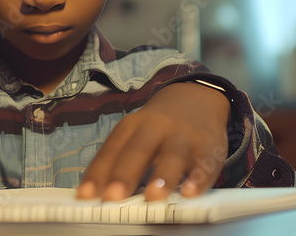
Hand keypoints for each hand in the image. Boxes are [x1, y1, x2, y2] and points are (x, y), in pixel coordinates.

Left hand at [76, 81, 230, 201]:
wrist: (197, 98)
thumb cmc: (158, 126)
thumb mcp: (136, 132)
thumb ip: (121, 159)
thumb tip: (99, 193)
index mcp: (132, 125)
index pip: (112, 149)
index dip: (98, 172)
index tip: (85, 195)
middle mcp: (157, 128)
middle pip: (139, 150)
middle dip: (125, 173)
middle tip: (112, 197)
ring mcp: (184, 136)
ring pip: (173, 155)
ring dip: (163, 176)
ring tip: (153, 196)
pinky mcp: (209, 147)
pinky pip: (204, 163)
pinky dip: (198, 178)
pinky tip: (190, 193)